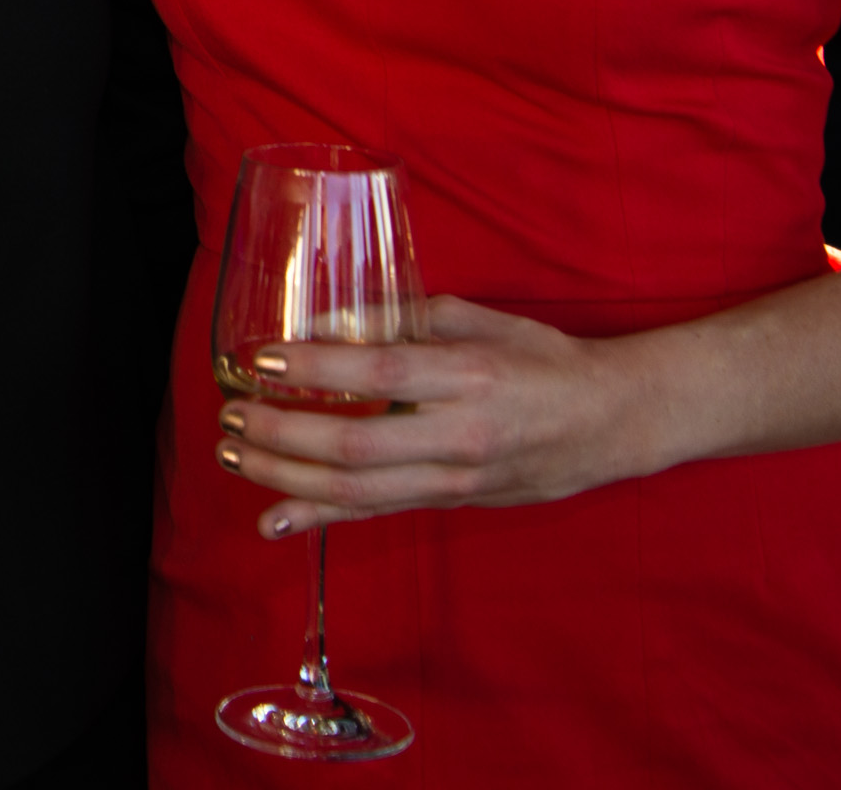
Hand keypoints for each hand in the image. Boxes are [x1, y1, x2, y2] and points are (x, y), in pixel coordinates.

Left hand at [211, 297, 667, 536]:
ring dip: (286, 476)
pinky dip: (320, 518)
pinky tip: (274, 520)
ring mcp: (456, 479)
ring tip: (232, 453)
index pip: (381, 372)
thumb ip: (406, 319)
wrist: (610, 423)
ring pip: (358, 489)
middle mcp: (461, 435)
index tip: (262, 356)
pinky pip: (377, 515)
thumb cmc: (542, 359)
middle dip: (283, 432)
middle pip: (357, 443)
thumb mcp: (480, 320)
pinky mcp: (451, 503)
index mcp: (471, 375)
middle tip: (230, 413)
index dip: (316, 367)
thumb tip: (329, 322)